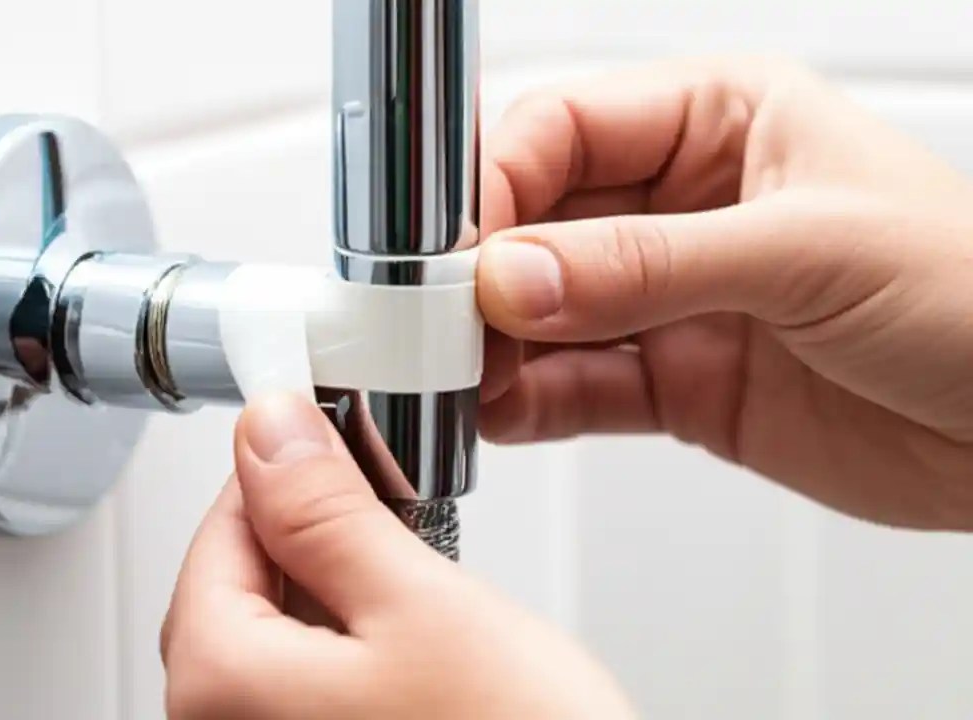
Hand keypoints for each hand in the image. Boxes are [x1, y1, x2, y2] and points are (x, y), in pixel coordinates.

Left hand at [161, 394, 634, 719]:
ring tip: (412, 586)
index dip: (277, 472)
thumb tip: (269, 432)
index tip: (325, 437)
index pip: (215, 534)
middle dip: (306, 538)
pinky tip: (410, 651)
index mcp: (222, 684)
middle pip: (236, 590)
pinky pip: (303, 692)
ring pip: (272, 642)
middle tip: (382, 510)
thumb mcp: (420, 606)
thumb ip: (324, 512)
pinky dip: (346, 652)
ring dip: (332, 595)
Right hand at [478, 58, 972, 529]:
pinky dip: (532, 403)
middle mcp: (683, 207)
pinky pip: (579, 387)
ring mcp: (674, 299)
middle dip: (482, 274)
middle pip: (537, 224)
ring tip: (463, 376)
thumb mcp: (806, 251)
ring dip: (496, 345)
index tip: (461, 250)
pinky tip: (504, 412)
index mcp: (718, 124)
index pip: (564, 131)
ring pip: (546, 312)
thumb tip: (517, 276)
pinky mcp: (678, 381)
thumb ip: (646, 266)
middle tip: (442, 321)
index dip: (497, 184)